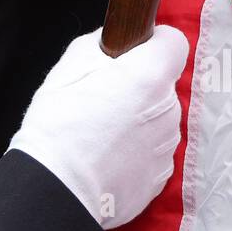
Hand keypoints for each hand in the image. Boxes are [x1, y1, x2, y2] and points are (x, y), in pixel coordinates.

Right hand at [7, 25, 188, 229]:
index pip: (173, 43)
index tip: (134, 54)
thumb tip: (113, 44)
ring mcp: (167, 145)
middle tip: (103, 98)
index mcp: (149, 76)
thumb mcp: (70, 63)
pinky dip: (136, 151)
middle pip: (162, 85)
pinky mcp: (160, 176)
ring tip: (100, 133)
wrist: (58, 187)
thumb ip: (102, 45)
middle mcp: (167, 109)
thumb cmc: (59, 125)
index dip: (153, 44)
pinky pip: (152, 150)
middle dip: (139, 86)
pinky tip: (107, 156)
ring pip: (158, 119)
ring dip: (138, 121)